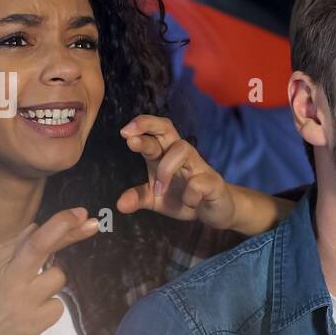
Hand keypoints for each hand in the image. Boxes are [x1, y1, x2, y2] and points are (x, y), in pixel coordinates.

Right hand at [0, 208, 98, 334]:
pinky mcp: (37, 327)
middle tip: (91, 223)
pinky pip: (57, 306)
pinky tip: (29, 310)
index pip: (34, 242)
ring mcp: (29, 308)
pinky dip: (48, 304)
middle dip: (72, 234)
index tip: (79, 213)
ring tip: (26, 290)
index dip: (59, 225)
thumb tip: (35, 229)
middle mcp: (17, 287)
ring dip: (48, 280)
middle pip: (52, 255)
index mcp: (0, 270)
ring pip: (57, 280)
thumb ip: (7, 248)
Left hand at [117, 115, 237, 228]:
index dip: (140, 126)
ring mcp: (198, 166)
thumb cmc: (183, 197)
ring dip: (165, 169)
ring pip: (182, 150)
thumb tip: (119, 205)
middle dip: (148, 125)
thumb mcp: (155, 199)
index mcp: (163, 154)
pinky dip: (190, 194)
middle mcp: (180, 154)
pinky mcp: (212, 182)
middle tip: (131, 138)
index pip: (153, 131)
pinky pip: (199, 182)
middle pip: (167, 127)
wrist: (216, 209)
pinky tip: (189, 202)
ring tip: (159, 191)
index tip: (124, 133)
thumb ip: (138, 198)